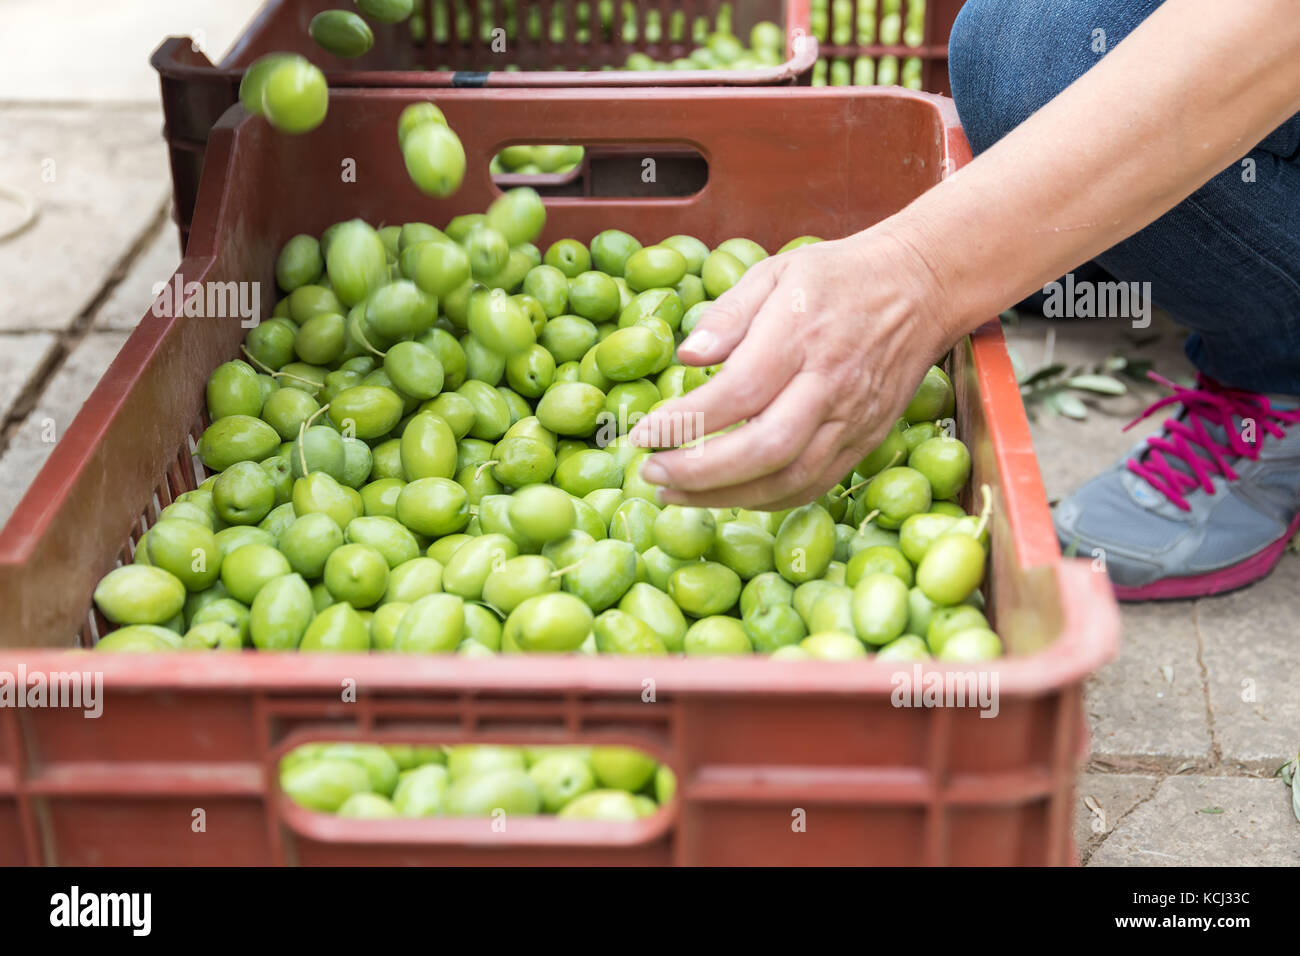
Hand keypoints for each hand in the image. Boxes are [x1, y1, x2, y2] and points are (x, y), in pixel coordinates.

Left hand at [628, 227, 953, 509]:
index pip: (738, 392)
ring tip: (674, 493)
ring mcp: (853, 419)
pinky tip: (724, 496)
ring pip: (789, 479)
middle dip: (699, 471)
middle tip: (650, 472)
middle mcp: (831, 384)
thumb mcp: (776, 271)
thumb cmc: (838, 277)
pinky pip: (813, 486)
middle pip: (764, 448)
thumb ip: (728, 314)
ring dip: (724, 496)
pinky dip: (764, 500)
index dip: (686, 421)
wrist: (922, 288)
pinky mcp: (865, 441)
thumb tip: (686, 355)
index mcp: (802, 335)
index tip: (642, 434)